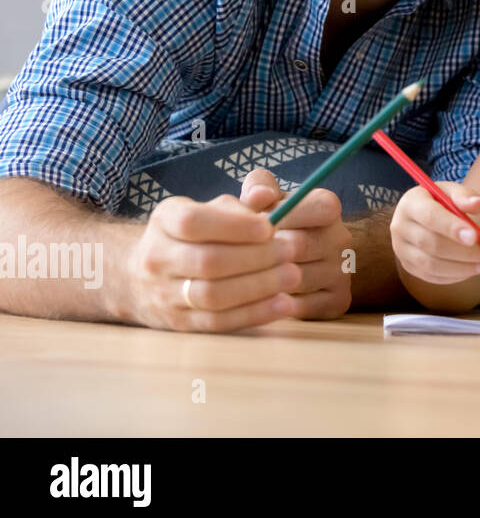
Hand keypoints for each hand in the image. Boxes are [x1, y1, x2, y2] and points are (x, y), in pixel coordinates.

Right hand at [125, 185, 299, 332]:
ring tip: (293, 276)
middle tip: (292, 251)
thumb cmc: (200, 234)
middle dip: (255, 257)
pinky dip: (254, 314)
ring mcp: (164, 294)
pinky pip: (218, 322)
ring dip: (258, 287)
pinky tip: (284, 304)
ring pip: (212, 295)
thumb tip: (266, 194)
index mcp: (165, 220)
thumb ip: (243, 203)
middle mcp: (157, 257)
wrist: (148, 275)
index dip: (234, 226)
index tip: (270, 228)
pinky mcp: (179, 323)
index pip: (193, 222)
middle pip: (207, 261)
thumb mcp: (213, 210)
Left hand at [241, 169, 351, 319]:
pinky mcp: (339, 301)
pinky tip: (259, 298)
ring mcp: (343, 272)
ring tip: (244, 277)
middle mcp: (342, 239)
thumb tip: (258, 197)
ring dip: (267, 280)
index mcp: (328, 207)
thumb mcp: (267, 197)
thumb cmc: (275, 222)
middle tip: (239, 255)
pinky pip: (302, 307)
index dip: (281, 217)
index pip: (316, 208)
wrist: (303, 257)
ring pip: (298, 279)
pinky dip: (276, 304)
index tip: (256, 226)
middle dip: (265, 252)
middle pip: (300, 246)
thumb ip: (259, 186)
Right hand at [390, 181, 479, 285]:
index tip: (475, 237)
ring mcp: (401, 249)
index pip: (430, 216)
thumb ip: (465, 196)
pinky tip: (472, 269)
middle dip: (465, 253)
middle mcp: (400, 227)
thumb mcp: (451, 192)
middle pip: (432, 245)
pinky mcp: (407, 266)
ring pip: (432, 265)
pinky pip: (431, 276)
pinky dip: (455, 276)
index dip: (452, 227)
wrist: (420, 215)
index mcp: (411, 203)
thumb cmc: (440, 201)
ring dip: (463, 268)